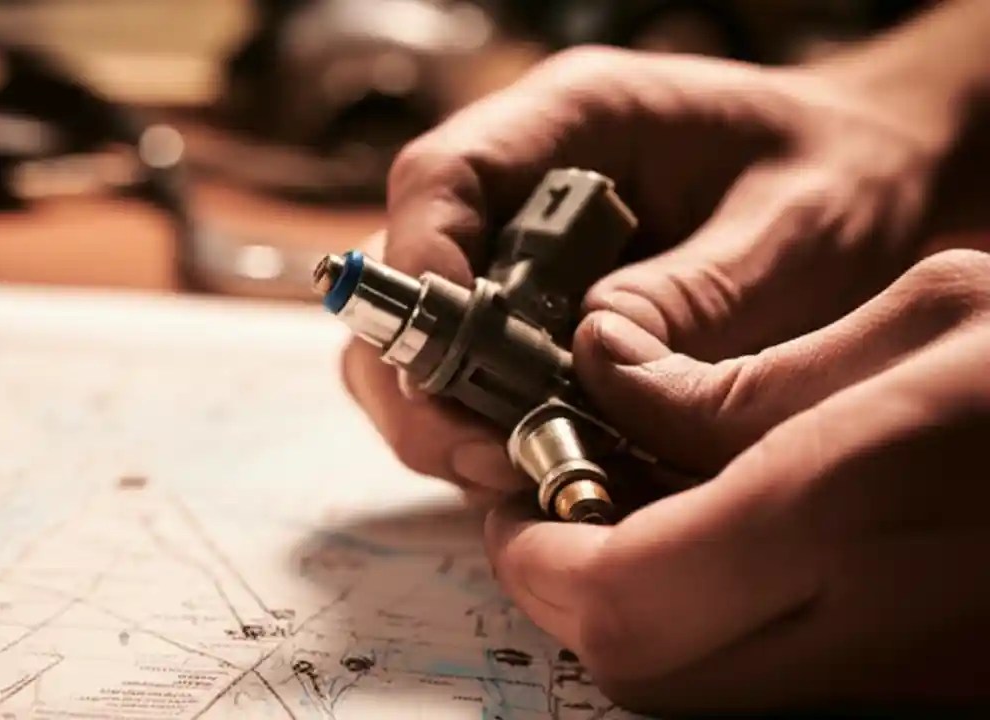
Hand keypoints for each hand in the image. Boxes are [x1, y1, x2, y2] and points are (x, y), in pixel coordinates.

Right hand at [341, 45, 950, 497]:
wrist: (868, 178)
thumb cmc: (840, 179)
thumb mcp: (796, 233)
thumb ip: (694, 293)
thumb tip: (583, 361)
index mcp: (574, 119)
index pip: (443, 176)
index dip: (419, 266)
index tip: (443, 361)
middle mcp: (519, 182)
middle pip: (402, 273)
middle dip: (425, 373)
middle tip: (490, 451)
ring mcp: (513, 249)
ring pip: (415, 337)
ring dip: (446, 412)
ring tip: (520, 465)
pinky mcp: (526, 312)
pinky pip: (463, 374)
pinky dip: (483, 427)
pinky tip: (542, 454)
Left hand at [486, 249, 989, 713]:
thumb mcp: (934, 312)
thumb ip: (747, 375)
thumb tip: (608, 379)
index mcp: (854, 506)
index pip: (620, 593)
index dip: (536, 556)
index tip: (519, 504)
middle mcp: (879, 633)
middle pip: (640, 666)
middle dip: (573, 591)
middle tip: (571, 513)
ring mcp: (913, 686)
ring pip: (696, 693)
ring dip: (643, 617)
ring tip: (652, 528)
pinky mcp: (933, 696)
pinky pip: (774, 690)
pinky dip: (721, 634)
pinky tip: (741, 564)